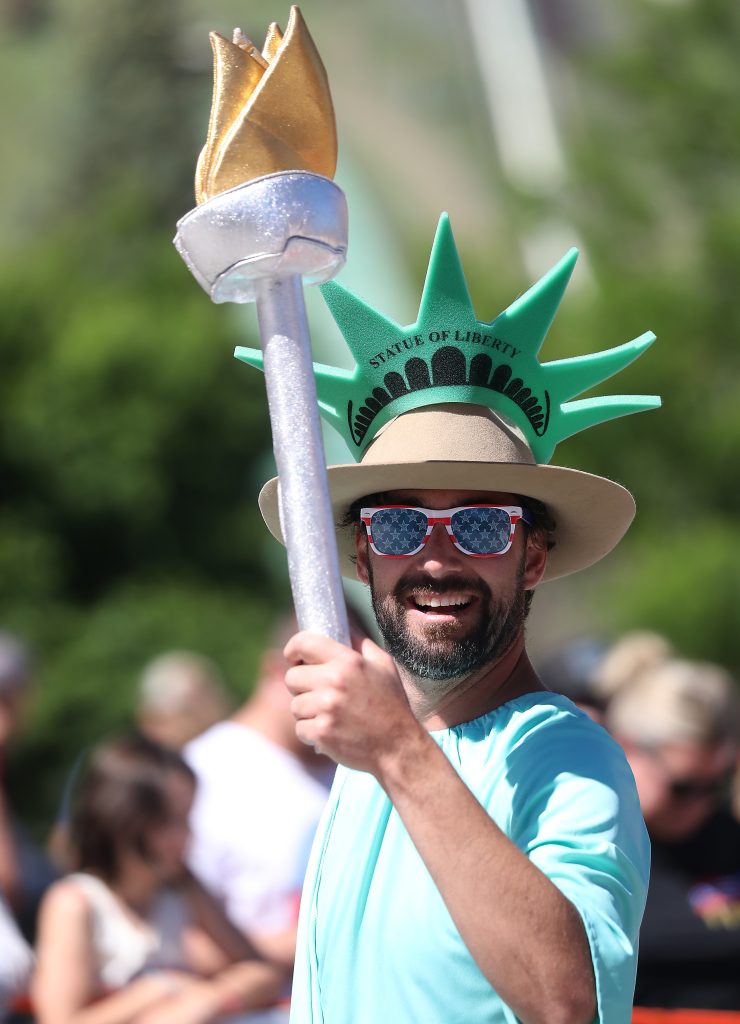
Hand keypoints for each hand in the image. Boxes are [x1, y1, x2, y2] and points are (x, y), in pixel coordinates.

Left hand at [284, 632, 421, 775]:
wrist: (399, 747)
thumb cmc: (392, 705)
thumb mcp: (384, 666)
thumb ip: (362, 645)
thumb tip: (344, 628)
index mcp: (348, 662)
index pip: (304, 643)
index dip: (293, 649)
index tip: (293, 657)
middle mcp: (334, 682)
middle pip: (291, 677)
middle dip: (301, 686)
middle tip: (318, 694)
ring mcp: (326, 708)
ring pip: (294, 705)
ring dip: (307, 712)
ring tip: (329, 716)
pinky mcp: (321, 733)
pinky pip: (300, 729)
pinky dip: (312, 733)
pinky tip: (331, 732)